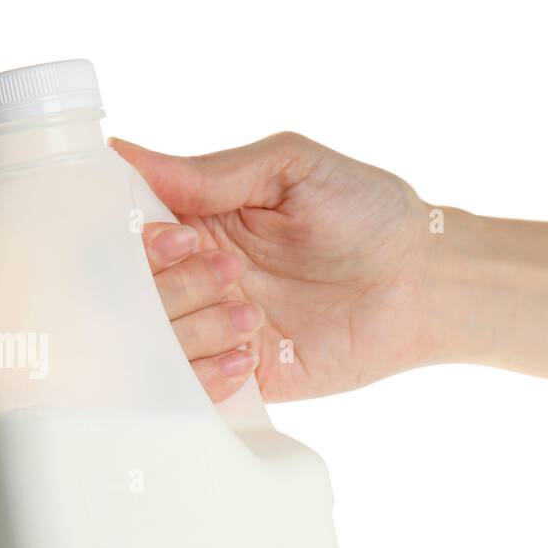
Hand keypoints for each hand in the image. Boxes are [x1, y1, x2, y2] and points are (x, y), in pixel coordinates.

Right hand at [111, 133, 436, 402]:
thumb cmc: (367, 211)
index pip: (126, 236)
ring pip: (157, 346)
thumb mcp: (291, 167)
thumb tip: (123, 154)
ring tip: (251, 313)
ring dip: (194, 329)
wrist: (425, 281)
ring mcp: (221, 331)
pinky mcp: (250, 378)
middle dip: (170, 286)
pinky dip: (206, 378)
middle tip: (228, 270)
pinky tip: (247, 355)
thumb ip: (212, 172)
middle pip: (131, 296)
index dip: (137, 240)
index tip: (178, 236)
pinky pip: (196, 393)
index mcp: (199, 223)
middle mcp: (200, 280)